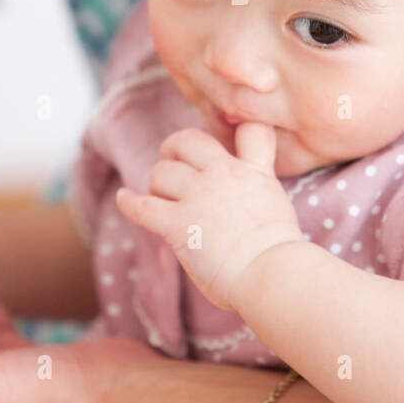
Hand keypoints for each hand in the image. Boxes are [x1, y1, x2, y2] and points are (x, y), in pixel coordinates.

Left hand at [116, 123, 302, 311]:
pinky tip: (124, 199)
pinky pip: (143, 206)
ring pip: (161, 173)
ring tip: (161, 198)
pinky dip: (129, 202)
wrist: (272, 272)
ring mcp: (198, 197)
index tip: (221, 140)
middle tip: (169, 162)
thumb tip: (243, 201)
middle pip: (187, 140)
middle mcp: (223, 175)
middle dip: (173, 149)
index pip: (248, 129)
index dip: (234, 130)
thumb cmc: (279, 253)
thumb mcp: (278, 205)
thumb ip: (259, 190)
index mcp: (253, 171)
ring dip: (157, 185)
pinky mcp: (178, 225)